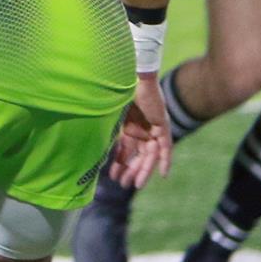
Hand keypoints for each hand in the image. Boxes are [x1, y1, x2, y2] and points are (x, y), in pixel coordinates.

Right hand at [107, 72, 172, 188]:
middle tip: (123, 184)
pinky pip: (166, 147)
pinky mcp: (162, 125)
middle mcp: (142, 128)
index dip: (119, 163)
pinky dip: (164, 160)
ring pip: (150, 154)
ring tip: (135, 184)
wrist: (126, 77)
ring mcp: (153, 127)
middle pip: (138, 154)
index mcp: (128, 126)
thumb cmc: (113, 93)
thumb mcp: (110, 121)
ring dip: (143, 169)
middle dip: (130, 170)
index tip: (111, 177)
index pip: (125, 150)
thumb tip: (94, 152)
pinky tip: (161, 175)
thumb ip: (107, 136)